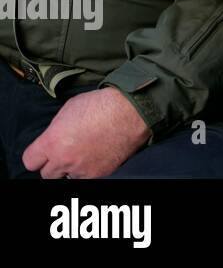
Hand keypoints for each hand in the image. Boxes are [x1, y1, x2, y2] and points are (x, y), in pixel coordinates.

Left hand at [22, 87, 150, 178]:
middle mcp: (64, 160)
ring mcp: (82, 169)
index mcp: (52, 142)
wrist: (132, 111)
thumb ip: (56, 128)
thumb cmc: (102, 104)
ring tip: (85, 153)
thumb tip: (54, 137)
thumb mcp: (69, 109)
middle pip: (47, 174)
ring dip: (72, 168)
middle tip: (66, 152)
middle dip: (54, 164)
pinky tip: (97, 155)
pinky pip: (86, 177)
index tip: (44, 152)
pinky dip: (89, 169)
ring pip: (67, 177)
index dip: (37, 156)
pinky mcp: (99, 174)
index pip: (30, 161)